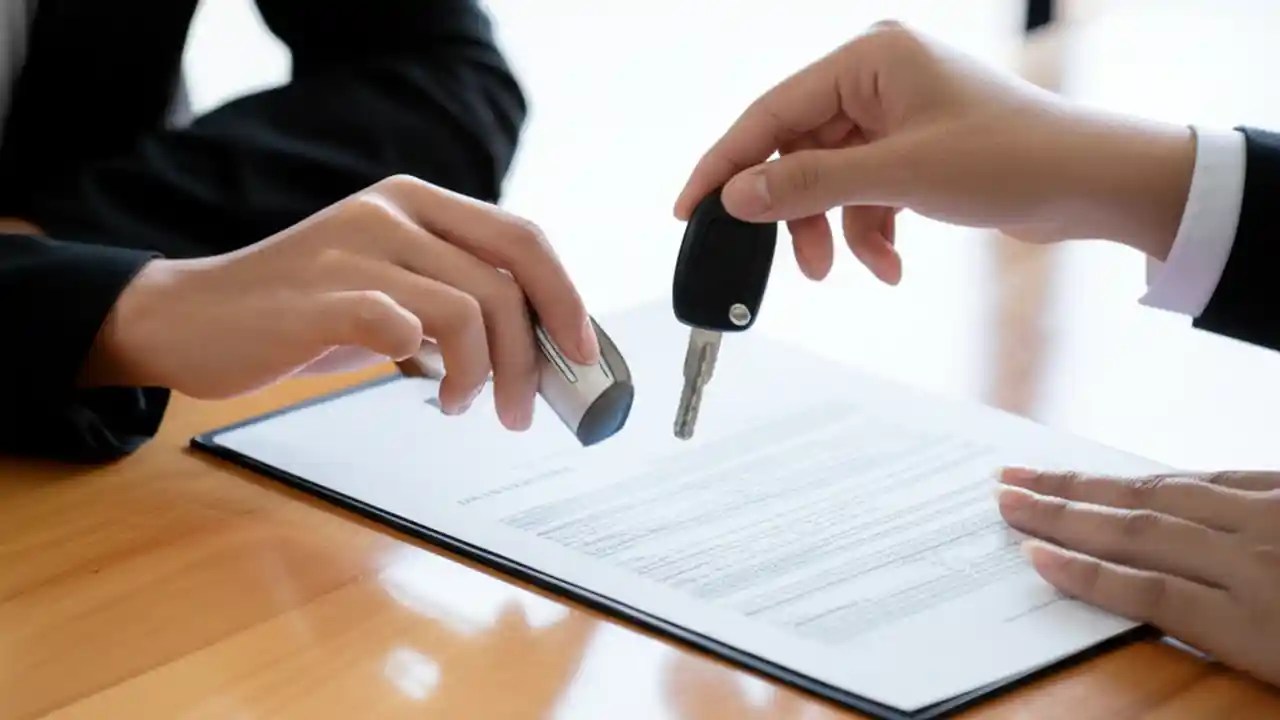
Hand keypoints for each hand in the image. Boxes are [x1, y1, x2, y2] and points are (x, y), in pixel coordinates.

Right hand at [81, 175, 599, 430]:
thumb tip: (539, 350)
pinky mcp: (321, 296)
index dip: (566, 296)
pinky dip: (431, 365)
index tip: (583, 354)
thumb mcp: (389, 286)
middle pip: (506, 281)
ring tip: (463, 405)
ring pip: (469, 310)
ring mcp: (354, 249)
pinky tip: (418, 383)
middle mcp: (391, 212)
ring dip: (486, 374)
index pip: (522, 237)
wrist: (192, 319)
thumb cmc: (304, 312)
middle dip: (532, 357)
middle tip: (525, 409)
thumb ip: (455, 297)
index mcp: (416, 202)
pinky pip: (406, 326)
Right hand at [675, 21, 1195, 283]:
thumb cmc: (1012, 159)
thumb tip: (737, 196)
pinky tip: (889, 262)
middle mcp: (877, 79)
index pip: (772, 112)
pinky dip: (869, 230)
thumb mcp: (898, 176)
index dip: (727, 163)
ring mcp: (894, 114)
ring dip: (832, 229)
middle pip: (797, 151)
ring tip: (845, 269)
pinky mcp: (911, 149)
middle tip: (793, 262)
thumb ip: (809, 187)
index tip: (691, 209)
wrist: (1091, 185)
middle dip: (796, 213)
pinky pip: (863, 192)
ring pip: (827, 179)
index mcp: (870, 59)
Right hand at [998, 467, 1279, 686]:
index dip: (1086, 575)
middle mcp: (1259, 559)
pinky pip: (1215, 475)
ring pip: (1166, 494)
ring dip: (1091, 485)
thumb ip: (1229, 637)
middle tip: (1006, 495)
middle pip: (1142, 533)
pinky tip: (1124, 477)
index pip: (1151, 593)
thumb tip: (1151, 599)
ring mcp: (1275, 514)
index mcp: (1263, 625)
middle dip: (1063, 514)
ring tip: (1037, 475)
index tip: (1029, 554)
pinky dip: (1159, 477)